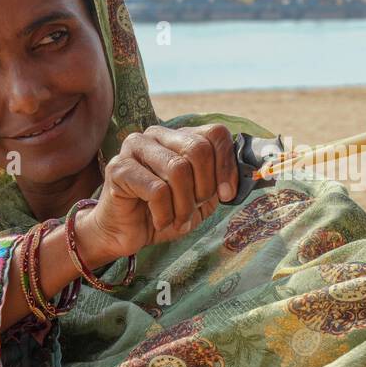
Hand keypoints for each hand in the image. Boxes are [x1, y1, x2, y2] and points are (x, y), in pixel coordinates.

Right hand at [80, 123, 238, 260]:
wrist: (124, 233)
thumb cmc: (163, 213)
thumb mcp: (200, 198)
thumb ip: (220, 182)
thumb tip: (246, 172)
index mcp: (179, 136)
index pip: (215, 133)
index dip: (226, 166)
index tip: (226, 195)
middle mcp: (157, 134)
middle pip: (198, 149)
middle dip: (204, 187)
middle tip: (196, 208)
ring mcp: (135, 147)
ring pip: (178, 169)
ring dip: (184, 204)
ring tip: (178, 219)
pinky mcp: (119, 168)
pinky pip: (156, 189)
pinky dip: (165, 213)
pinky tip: (160, 221)